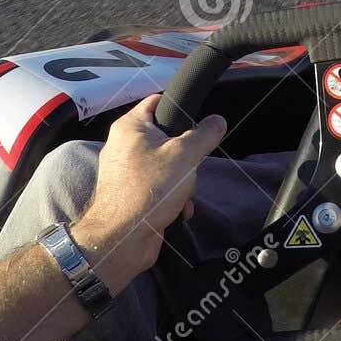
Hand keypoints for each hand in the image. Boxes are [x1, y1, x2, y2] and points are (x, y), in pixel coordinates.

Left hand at [70, 94, 226, 293]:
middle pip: (166, 138)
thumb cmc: (150, 189)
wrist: (123, 239)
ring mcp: (125, 172)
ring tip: (183, 195)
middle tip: (191, 168)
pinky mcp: (130, 195)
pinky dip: (171, 197)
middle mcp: (123, 145)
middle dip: (186, 157)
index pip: (157, 101)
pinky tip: (179, 210)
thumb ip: (204, 134)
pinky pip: (158, 186)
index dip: (179, 107)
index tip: (197, 122)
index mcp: (130, 127)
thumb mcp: (185, 155)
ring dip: (182, 181)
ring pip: (166, 165)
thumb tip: (217, 120)